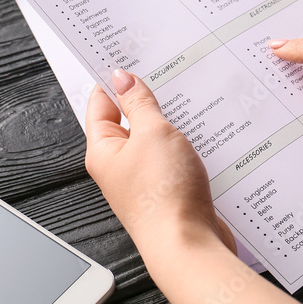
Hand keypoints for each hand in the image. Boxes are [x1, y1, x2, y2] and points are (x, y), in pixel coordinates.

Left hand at [85, 70, 235, 261]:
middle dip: (145, 99)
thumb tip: (122, 79)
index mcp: (103, 151)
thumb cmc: (164, 195)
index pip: (100, 105)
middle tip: (163, 71)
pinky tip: (202, 136)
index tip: (125, 57)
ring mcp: (143, 183)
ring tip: (188, 100)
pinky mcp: (168, 194)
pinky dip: (184, 147)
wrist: (188, 246)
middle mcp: (119, 168)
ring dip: (169, 124)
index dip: (111, 80)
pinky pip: (172, 161)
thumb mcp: (153, 134)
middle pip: (128, 123)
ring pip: (153, 143)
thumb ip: (139, 104)